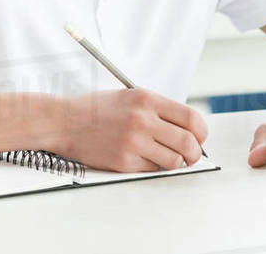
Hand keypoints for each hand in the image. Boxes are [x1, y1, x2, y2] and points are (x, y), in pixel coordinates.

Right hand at [51, 88, 207, 172]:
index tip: (200, 137)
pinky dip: (154, 167)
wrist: (64, 121)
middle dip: (195, 152)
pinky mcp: (123, 161)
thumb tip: (187, 127)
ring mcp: (133, 141)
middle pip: (187, 141)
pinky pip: (152, 169)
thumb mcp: (130, 96)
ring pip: (173, 160)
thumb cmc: (97, 109)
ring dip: (176, 162)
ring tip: (168, 158)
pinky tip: (145, 159)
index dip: (201, 131)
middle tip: (192, 155)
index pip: (191, 117)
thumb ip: (158, 108)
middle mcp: (142, 119)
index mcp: (147, 99)